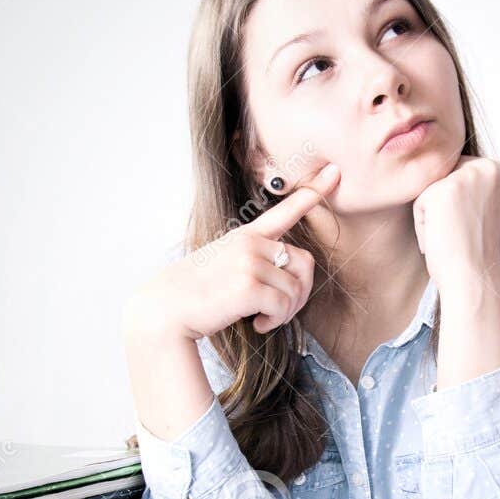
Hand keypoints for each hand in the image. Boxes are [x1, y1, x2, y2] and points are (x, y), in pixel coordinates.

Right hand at [125, 163, 340, 343]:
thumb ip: (255, 261)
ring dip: (285, 313)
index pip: (283, 212)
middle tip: (280, 311)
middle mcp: (250, 244)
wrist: (165, 309)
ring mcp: (249, 263)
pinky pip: (282, 306)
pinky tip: (257, 325)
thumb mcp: (224, 263)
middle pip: (304, 264)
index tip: (334, 172)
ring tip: (263, 319)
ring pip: (295, 290)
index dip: (312, 193)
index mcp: (246, 236)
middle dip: (300, 293)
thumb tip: (289, 277)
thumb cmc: (196, 293)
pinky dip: (275, 322)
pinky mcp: (249, 286)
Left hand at [411, 155, 499, 293]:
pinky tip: (443, 239)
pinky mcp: (443, 190)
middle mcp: (488, 167)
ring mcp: (466, 176)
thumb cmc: (474, 249)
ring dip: (433, 216)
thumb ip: (470, 182)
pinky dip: (423, 226)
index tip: (473, 225)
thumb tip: (441, 162)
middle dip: (444, 207)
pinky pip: (419, 203)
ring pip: (429, 188)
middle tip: (462, 232)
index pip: (459, 172)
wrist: (474, 278)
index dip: (459, 204)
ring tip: (453, 235)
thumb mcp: (481, 205)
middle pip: (443, 176)